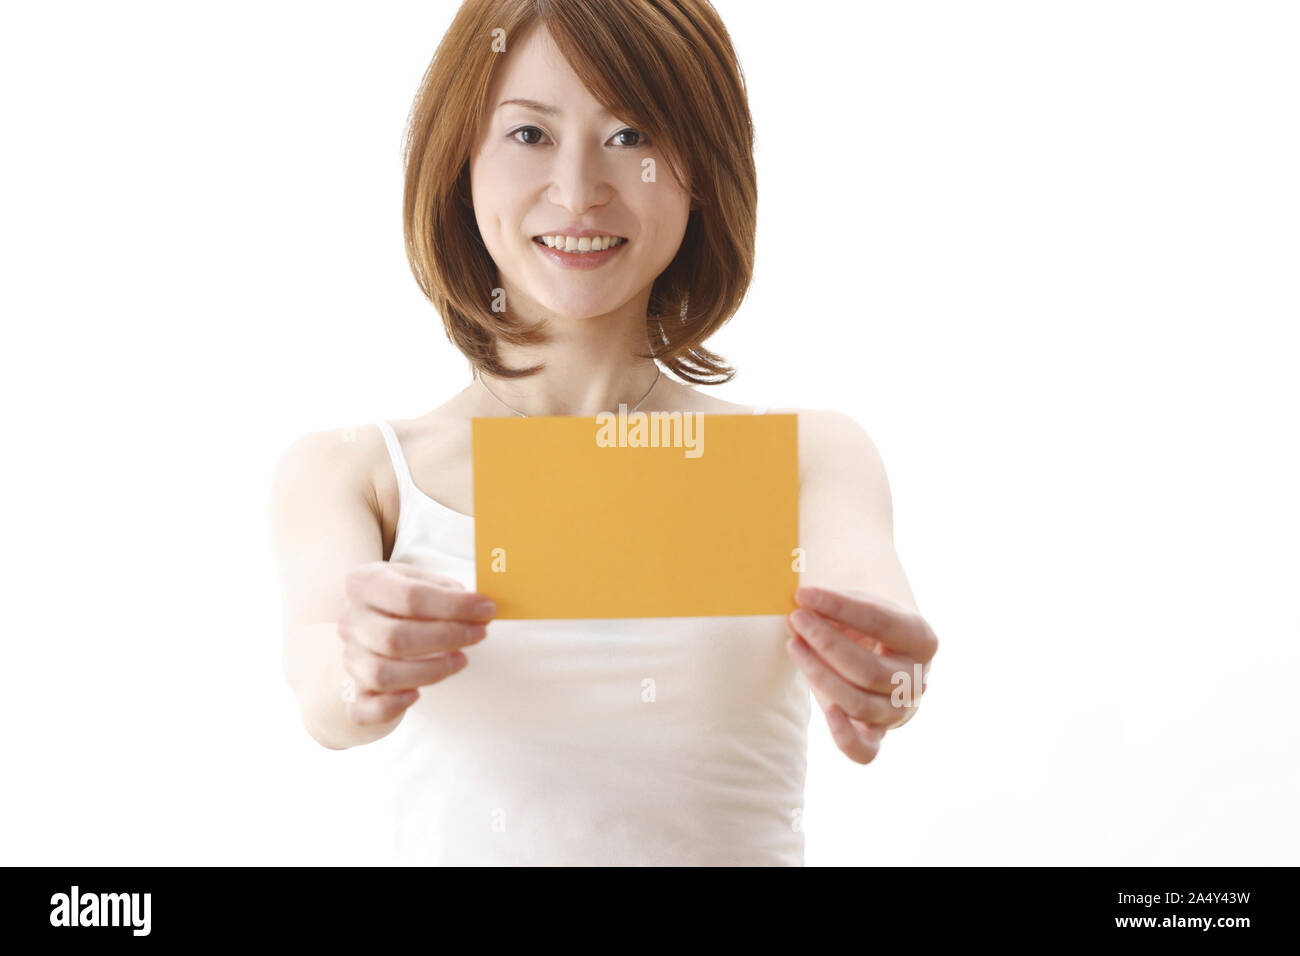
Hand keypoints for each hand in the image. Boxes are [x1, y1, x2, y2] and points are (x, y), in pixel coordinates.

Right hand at [337, 561, 496, 725]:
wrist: (375, 620)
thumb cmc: (404, 600)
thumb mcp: (423, 581)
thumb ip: (448, 592)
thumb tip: (480, 609)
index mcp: (364, 583)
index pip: (410, 596)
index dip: (453, 605)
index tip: (486, 609)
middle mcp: (350, 620)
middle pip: (395, 637)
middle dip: (446, 638)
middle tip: (478, 634)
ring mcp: (349, 657)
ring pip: (382, 673)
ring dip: (430, 671)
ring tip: (461, 660)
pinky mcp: (353, 690)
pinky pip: (362, 709)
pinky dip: (389, 706)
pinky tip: (416, 695)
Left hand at [785, 585, 937, 763]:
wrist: (885, 657)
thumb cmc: (870, 627)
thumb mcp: (861, 607)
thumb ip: (833, 609)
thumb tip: (797, 612)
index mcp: (921, 639)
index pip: (880, 622)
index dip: (839, 607)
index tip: (804, 595)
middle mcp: (916, 679)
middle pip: (869, 670)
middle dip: (826, 644)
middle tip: (796, 620)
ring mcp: (899, 711)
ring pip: (860, 704)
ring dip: (819, 676)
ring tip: (793, 645)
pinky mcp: (878, 734)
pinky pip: (864, 750)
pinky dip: (844, 737)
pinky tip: (827, 711)